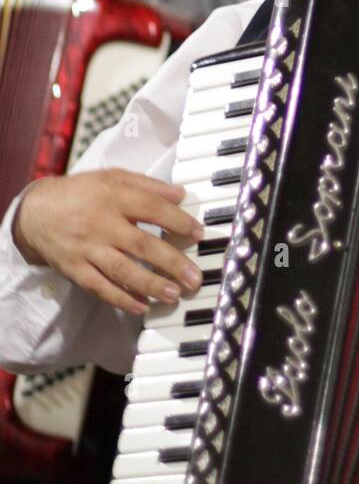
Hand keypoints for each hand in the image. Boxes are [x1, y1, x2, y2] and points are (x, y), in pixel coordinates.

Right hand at [14, 169, 203, 316]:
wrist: (36, 212)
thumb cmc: (80, 192)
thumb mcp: (113, 177)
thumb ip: (147, 185)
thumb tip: (180, 194)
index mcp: (114, 197)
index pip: (152, 209)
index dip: (178, 221)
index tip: (198, 234)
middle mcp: (101, 224)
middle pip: (141, 245)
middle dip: (171, 262)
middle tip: (194, 277)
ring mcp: (87, 249)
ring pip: (122, 270)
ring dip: (150, 284)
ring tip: (173, 294)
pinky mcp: (75, 269)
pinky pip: (99, 288)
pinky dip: (121, 299)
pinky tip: (142, 306)